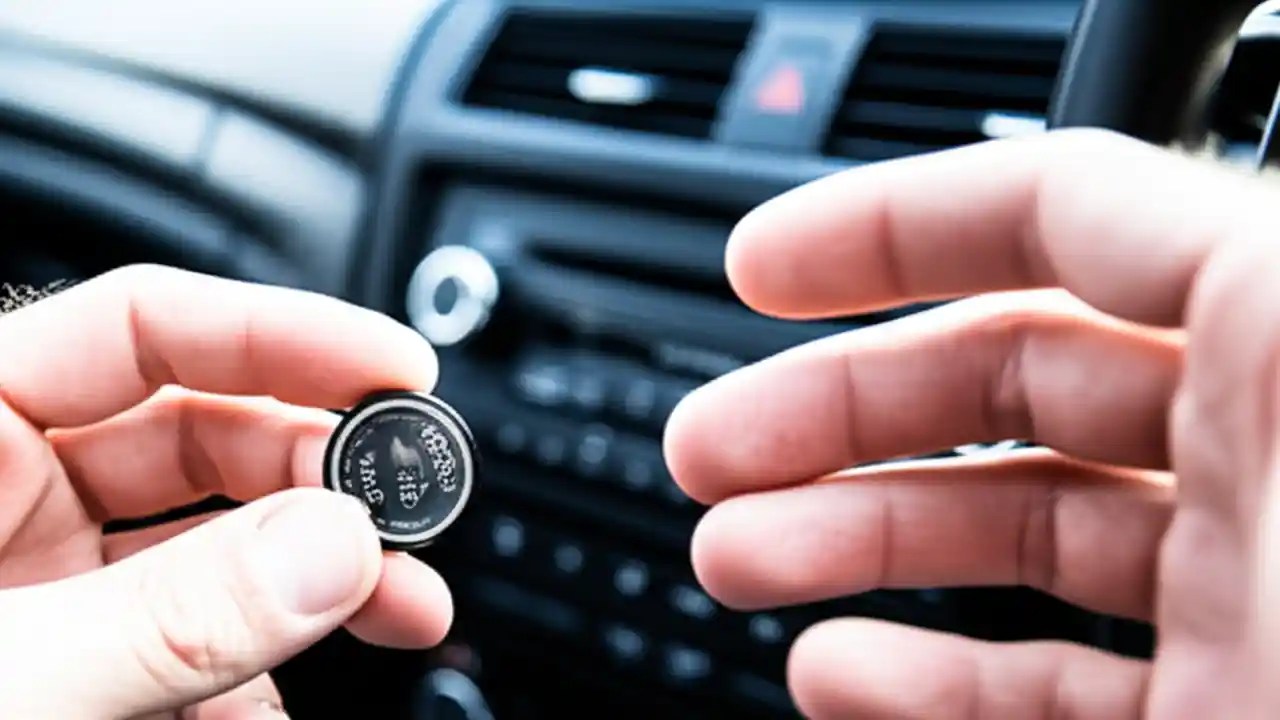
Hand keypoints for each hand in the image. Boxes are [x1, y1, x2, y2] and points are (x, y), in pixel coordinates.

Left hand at [0, 266, 451, 718]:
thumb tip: (333, 547)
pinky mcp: (82, 673)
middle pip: (209, 439)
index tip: (397, 370)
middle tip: (402, 520)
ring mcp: (46, 595)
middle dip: (326, 477)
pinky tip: (282, 701)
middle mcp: (8, 504)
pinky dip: (263, 671)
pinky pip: (200, 647)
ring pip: (222, 550)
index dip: (284, 334)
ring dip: (321, 581)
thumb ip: (169, 613)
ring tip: (397, 610)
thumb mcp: (11, 680)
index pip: (141, 329)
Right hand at [665, 129, 1279, 718]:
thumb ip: (1227, 298)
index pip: (1073, 216)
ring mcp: (1266, 594)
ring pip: (1037, 519)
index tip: (761, 269)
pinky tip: (845, 675)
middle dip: (834, 403)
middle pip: (1024, 373)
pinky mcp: (1243, 697)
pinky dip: (942, 670)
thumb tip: (1070, 206)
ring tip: (738, 558)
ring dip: (857, 535)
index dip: (895, 223)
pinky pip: (1075, 661)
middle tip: (714, 446)